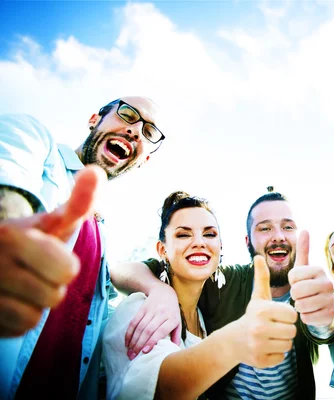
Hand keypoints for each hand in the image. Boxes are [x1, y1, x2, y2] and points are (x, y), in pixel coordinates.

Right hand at [0, 166, 104, 336]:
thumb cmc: (28, 241)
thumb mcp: (52, 222)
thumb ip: (78, 202)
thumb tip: (96, 172)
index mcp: (11, 235)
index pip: (67, 270)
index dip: (64, 266)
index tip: (47, 255)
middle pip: (53, 296)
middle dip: (50, 285)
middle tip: (34, 273)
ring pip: (35, 317)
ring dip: (34, 304)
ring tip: (20, 287)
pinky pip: (17, 329)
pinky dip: (18, 320)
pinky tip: (9, 301)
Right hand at [125, 283, 181, 358]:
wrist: (164, 292)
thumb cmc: (172, 310)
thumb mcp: (178, 321)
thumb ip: (176, 335)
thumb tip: (174, 349)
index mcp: (172, 319)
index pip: (161, 331)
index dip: (152, 341)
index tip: (145, 352)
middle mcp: (161, 314)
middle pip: (148, 330)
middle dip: (139, 345)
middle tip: (133, 356)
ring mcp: (151, 310)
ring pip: (140, 327)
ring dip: (133, 341)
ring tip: (129, 352)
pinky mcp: (142, 308)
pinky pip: (134, 321)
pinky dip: (129, 333)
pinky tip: (127, 342)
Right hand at [237, 255, 296, 367]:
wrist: (233, 341)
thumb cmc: (252, 316)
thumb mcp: (258, 297)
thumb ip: (262, 277)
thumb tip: (258, 256)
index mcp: (262, 311)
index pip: (293, 314)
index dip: (287, 315)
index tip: (277, 316)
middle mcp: (259, 328)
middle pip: (293, 331)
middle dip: (286, 329)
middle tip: (274, 328)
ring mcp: (258, 346)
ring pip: (289, 345)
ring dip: (283, 342)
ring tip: (271, 337)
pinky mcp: (260, 361)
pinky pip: (282, 357)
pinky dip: (276, 354)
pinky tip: (266, 347)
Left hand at [289, 231, 333, 326]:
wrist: (324, 306)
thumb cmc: (309, 284)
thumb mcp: (304, 267)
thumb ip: (303, 250)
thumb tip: (304, 230)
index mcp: (319, 269)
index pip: (292, 276)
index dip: (292, 281)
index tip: (300, 281)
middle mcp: (328, 283)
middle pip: (296, 291)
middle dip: (295, 295)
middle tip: (302, 294)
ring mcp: (330, 300)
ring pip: (300, 305)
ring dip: (299, 306)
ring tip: (307, 302)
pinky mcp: (329, 315)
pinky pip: (306, 318)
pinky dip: (306, 317)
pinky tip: (312, 312)